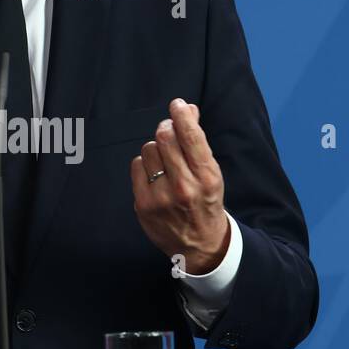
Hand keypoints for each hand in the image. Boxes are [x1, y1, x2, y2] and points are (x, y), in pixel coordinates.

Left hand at [130, 98, 228, 273]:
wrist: (199, 244)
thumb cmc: (205, 201)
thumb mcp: (211, 173)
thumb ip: (198, 142)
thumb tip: (188, 109)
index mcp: (206, 178)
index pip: (191, 137)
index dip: (182, 115)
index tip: (177, 104)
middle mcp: (184, 187)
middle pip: (165, 139)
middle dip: (167, 128)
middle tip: (169, 130)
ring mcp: (161, 198)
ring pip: (149, 150)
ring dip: (156, 149)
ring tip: (165, 162)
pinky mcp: (143, 205)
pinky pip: (136, 166)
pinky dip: (144, 165)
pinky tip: (155, 175)